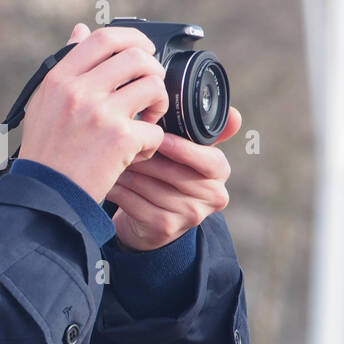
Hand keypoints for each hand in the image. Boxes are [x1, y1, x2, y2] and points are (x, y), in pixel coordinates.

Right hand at [17, 23, 169, 202]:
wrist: (46, 195)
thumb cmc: (46, 151)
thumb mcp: (44, 101)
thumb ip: (66, 66)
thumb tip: (81, 30)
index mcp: (60, 79)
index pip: (103, 39)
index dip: (132, 38)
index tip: (144, 50)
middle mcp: (79, 91)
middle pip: (136, 57)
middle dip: (153, 70)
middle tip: (151, 87)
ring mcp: (100, 113)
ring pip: (153, 87)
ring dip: (158, 104)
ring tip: (148, 120)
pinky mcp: (119, 139)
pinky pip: (155, 129)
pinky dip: (152, 143)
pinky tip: (138, 153)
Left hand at [106, 106, 241, 250]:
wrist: (157, 220)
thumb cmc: (172, 174)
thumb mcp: (191, 152)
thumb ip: (206, 132)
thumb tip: (236, 115)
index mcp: (220, 173)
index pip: (211, 161)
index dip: (183, 149)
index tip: (159, 137)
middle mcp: (211, 197)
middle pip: (174, 172)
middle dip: (145, 155)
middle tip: (121, 140)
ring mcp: (188, 216)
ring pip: (150, 185)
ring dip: (126, 169)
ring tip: (109, 156)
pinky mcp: (163, 228)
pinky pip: (134, 202)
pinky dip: (118, 188)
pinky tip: (108, 178)